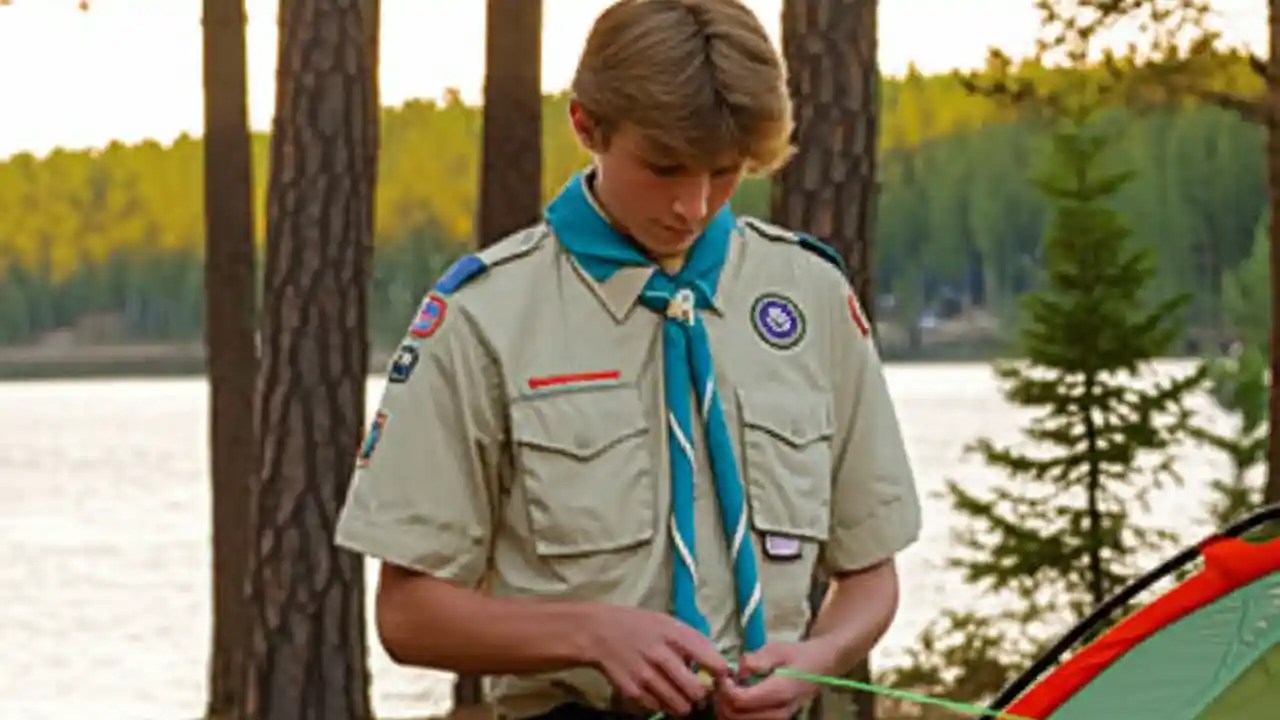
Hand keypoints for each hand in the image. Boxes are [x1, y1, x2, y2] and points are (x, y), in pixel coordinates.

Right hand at [584, 605, 730, 717]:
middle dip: (702, 695)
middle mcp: (660, 655)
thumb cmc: (637, 624)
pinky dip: (661, 705)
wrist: (597, 631)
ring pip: (679, 705)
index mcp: (673, 634)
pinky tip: (658, 694)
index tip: (721, 676)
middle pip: (697, 690)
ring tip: (681, 697)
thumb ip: (690, 639)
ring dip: (684, 704)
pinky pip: (657, 708)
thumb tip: (714, 663)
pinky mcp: (632, 690)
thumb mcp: (666, 621)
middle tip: (700, 692)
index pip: (709, 659)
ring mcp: (645, 675)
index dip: (721, 672)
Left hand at [715, 641, 834, 719]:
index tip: (723, 674)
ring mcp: (777, 719)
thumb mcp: (778, 649)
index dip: (725, 689)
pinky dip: (735, 713)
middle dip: (722, 699)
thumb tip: (739, 670)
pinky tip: (735, 698)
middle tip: (721, 682)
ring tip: (727, 690)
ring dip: (726, 708)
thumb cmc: (797, 655)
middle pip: (736, 716)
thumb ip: (758, 658)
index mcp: (779, 692)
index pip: (741, 700)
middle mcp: (778, 712)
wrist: (820, 666)